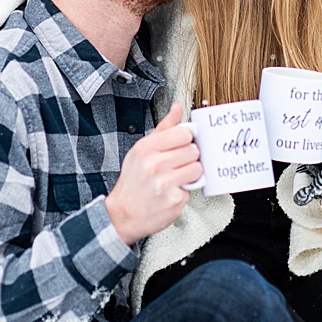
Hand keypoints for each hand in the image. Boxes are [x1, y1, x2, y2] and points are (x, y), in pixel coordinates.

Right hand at [104, 103, 201, 244]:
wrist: (123, 213)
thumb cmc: (134, 181)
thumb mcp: (141, 150)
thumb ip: (163, 129)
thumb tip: (177, 108)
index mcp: (146, 148)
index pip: (184, 133)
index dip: (185, 140)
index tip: (180, 147)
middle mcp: (154, 164)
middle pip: (193, 150)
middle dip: (188, 158)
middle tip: (176, 165)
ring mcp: (165, 183)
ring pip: (197, 169)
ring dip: (190, 174)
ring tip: (175, 178)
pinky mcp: (175, 200)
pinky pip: (193, 188)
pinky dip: (185, 191)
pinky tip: (171, 192)